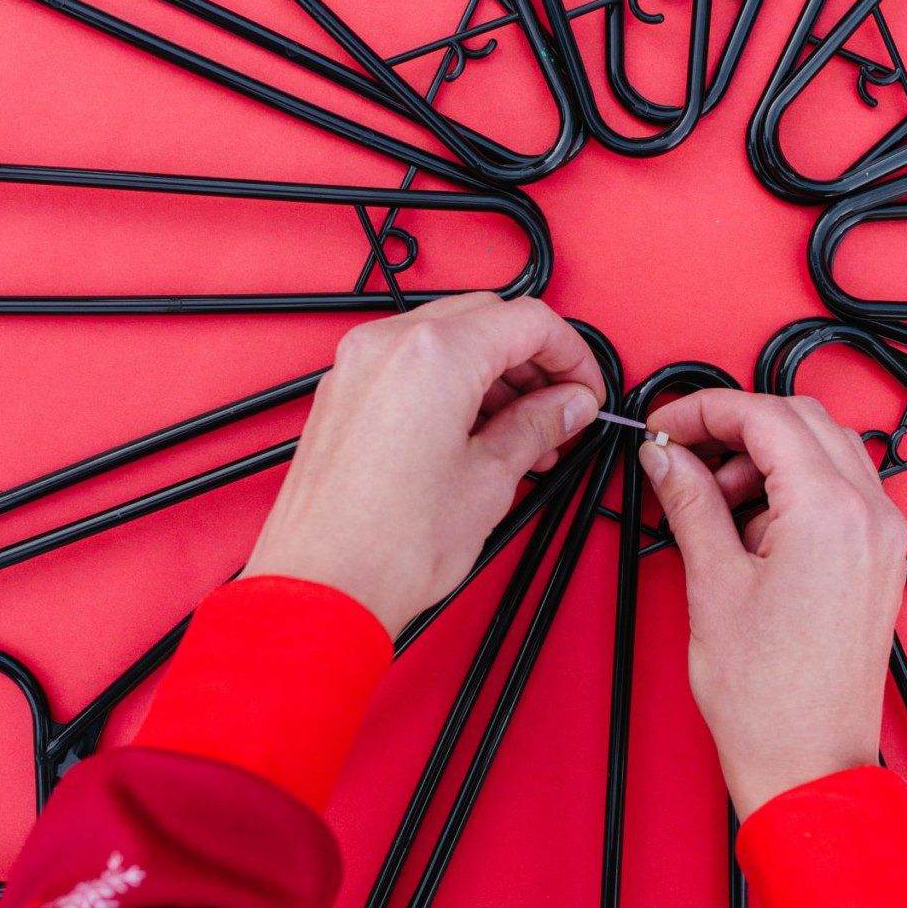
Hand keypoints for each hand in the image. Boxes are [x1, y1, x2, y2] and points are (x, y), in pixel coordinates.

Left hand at [245, 294, 603, 635]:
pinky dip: (452, 385)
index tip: (585, 390)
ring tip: (526, 433)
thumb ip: (538, 426)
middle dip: (533, 361)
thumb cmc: (388, 545)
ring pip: (448, 338)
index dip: (572, 355)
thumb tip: (567, 406)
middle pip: (487, 319)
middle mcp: (388, 344)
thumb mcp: (490, 479)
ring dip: (494, 375)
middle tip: (563, 410)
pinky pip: (411, 364)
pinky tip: (479, 434)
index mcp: (434, 354)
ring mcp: (358, 366)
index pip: (528, 321)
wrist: (321, 588)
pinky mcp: (342, 395)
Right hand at [638, 390, 906, 820]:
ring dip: (766, 456)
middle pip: (801, 419)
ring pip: (825, 449)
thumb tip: (666, 455)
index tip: (665, 426)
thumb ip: (691, 502)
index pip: (766, 415)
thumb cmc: (768, 698)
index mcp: (830, 511)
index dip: (706, 410)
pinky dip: (793, 487)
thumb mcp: (712, 583)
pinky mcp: (879, 561)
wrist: (808, 763)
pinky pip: (840, 491)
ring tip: (711, 500)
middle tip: (681, 453)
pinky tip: (749, 525)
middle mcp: (870, 515)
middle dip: (736, 426)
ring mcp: (882, 538)